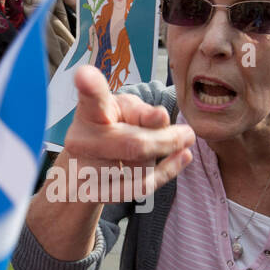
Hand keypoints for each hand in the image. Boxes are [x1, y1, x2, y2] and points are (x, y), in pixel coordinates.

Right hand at [62, 65, 194, 202]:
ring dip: (167, 155)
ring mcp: (86, 170)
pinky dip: (166, 172)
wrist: (86, 164)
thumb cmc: (110, 127)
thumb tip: (161, 118)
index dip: (88, 86)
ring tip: (183, 142)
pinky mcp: (98, 193)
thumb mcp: (124, 109)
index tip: (85, 75)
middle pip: (133, 144)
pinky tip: (181, 158)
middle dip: (167, 140)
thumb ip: (142, 111)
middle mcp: (82, 139)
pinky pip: (140, 187)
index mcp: (89, 111)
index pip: (90, 98)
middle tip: (188, 133)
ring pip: (140, 168)